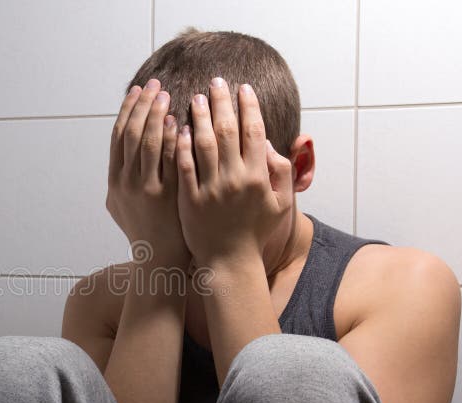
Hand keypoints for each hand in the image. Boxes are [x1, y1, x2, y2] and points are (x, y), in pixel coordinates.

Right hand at [107, 78, 190, 268]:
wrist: (159, 260)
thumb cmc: (143, 232)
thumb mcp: (120, 206)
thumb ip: (121, 179)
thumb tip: (124, 149)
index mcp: (114, 182)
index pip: (118, 136)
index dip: (128, 110)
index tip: (137, 90)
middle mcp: (126, 183)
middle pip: (132, 134)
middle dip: (142, 106)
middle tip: (154, 84)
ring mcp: (147, 189)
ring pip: (149, 143)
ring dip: (156, 115)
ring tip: (166, 95)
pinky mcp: (168, 195)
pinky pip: (170, 160)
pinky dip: (172, 139)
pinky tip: (179, 122)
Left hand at [174, 78, 292, 267]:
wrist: (229, 261)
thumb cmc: (255, 232)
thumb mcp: (280, 204)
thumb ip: (282, 172)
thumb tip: (274, 142)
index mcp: (259, 177)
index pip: (254, 131)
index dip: (249, 107)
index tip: (243, 88)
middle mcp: (235, 179)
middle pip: (227, 131)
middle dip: (222, 102)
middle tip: (216, 81)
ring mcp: (211, 189)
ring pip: (203, 144)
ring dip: (200, 117)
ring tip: (197, 97)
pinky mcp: (190, 199)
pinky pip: (184, 166)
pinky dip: (182, 145)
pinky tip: (180, 127)